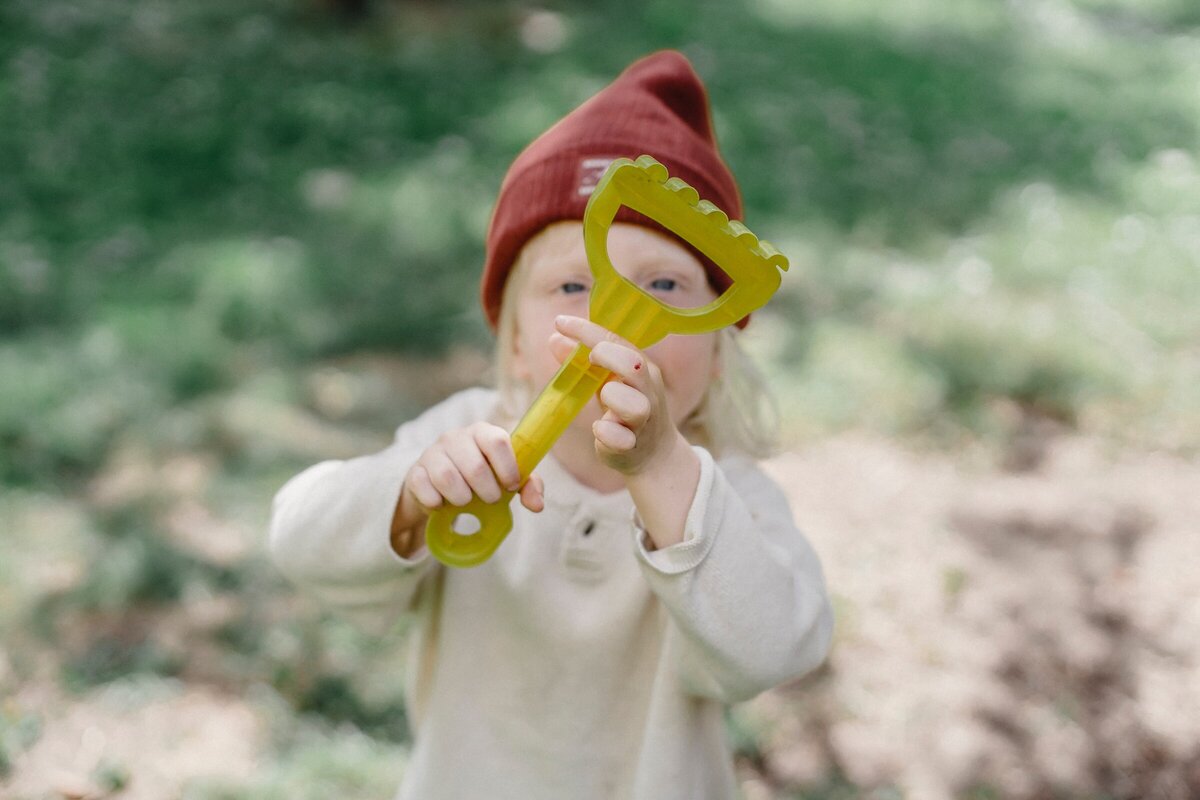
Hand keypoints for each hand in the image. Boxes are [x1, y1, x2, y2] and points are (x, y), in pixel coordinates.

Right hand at [392, 423, 544, 555]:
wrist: (439, 487)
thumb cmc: (480, 478)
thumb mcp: (506, 479)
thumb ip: (527, 486)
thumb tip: (537, 504)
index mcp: (482, 432)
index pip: (497, 441)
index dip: (507, 467)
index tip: (511, 485)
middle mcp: (455, 437)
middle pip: (475, 465)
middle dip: (487, 490)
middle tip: (490, 499)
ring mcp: (432, 453)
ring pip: (448, 477)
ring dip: (461, 498)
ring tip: (465, 502)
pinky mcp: (415, 471)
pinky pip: (423, 487)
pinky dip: (435, 502)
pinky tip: (441, 504)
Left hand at [551, 314, 685, 475]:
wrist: (653, 455)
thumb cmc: (625, 412)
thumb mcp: (605, 383)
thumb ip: (583, 363)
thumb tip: (555, 338)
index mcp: (640, 370)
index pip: (617, 341)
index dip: (588, 330)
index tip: (560, 322)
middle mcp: (646, 391)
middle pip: (635, 365)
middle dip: (609, 355)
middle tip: (592, 357)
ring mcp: (642, 421)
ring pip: (635, 405)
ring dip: (614, 396)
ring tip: (603, 397)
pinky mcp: (632, 446)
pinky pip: (622, 439)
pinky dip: (608, 433)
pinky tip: (599, 429)